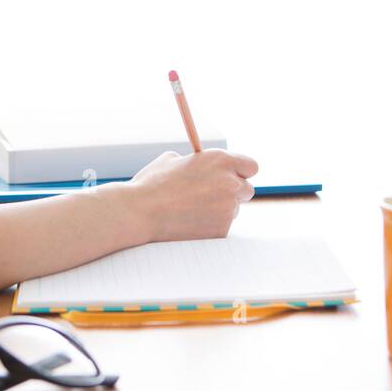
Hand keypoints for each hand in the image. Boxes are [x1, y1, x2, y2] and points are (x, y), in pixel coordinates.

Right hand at [127, 148, 257, 242]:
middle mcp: (230, 183)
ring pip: (233, 210)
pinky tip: (188, 221)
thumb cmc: (152, 183)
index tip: (233, 176)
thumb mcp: (173, 160)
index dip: (241, 171)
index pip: (251, 166)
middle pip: (247, 189)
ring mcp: (229, 209)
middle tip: (213, 195)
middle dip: (233, 192)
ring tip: (190, 209)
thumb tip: (204, 167)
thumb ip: (197, 162)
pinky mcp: (222, 230)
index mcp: (221, 160)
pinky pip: (222, 226)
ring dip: (219, 209)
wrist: (139, 212)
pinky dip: (210, 225)